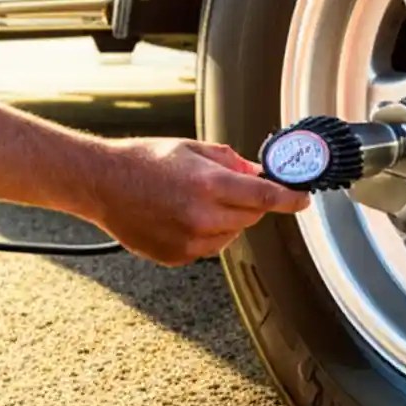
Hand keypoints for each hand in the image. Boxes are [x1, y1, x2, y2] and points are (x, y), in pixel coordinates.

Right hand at [90, 138, 311, 265]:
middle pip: (252, 216)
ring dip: (226, 219)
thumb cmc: (143, 160)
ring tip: (192, 200)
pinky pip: (208, 247)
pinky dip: (205, 234)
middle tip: (224, 187)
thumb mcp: (190, 149)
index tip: (303, 199)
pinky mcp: (178, 257)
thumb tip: (258, 174)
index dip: (290, 199)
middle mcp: (202, 217)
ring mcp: (190, 241)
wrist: (102, 184)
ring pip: (231, 234)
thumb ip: (229, 162)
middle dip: (248, 202)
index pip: (265, 197)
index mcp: (208, 184)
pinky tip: (179, 215)